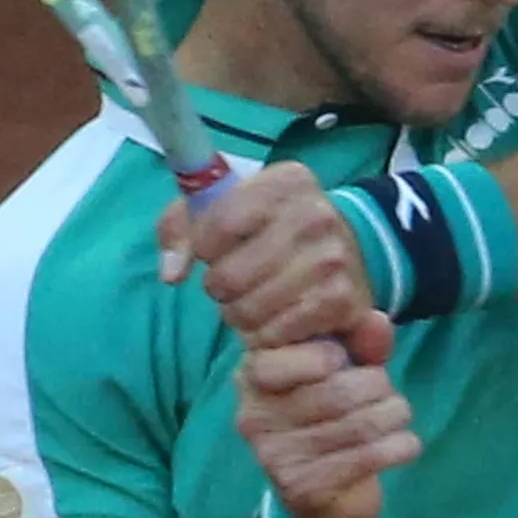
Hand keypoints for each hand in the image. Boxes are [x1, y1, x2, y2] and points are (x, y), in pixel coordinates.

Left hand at [161, 163, 387, 355]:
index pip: (218, 222)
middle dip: (220, 287)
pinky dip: (264, 335)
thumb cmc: (269, 227)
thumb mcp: (223, 207)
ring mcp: (332, 260)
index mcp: (286, 182)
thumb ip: (180, 228)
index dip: (204, 245)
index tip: (214, 248)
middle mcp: (316, 215)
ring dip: (239, 315)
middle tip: (234, 282)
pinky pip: (275, 333)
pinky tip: (274, 318)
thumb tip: (171, 273)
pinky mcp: (342, 301)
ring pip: (248, 311)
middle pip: (229, 276)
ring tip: (254, 300)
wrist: (346, 248)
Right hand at [234, 337, 417, 517]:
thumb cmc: (331, 414)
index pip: (279, 359)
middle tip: (387, 393)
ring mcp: (276, 456)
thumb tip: (377, 322)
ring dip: (394, 416)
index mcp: (254, 377)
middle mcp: (255, 417)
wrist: (324, 493)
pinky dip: (400, 446)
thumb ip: (358, 342)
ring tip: (398, 415)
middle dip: (378, 387)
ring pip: (358, 425)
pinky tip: (406, 444)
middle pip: (336, 391)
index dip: (325, 355)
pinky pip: (367, 458)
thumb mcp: (343, 369)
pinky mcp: (304, 488)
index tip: (345, 360)